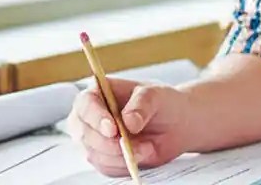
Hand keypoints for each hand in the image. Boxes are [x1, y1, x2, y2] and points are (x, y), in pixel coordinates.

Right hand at [66, 78, 192, 175]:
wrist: (175, 125)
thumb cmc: (162, 103)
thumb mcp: (156, 96)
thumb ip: (142, 105)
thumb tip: (128, 121)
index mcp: (99, 93)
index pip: (85, 105)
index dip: (95, 118)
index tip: (112, 129)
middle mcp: (91, 117)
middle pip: (84, 133)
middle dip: (109, 144)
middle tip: (132, 144)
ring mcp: (95, 139)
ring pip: (95, 154)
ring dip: (121, 156)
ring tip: (147, 147)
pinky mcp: (104, 158)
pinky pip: (106, 168)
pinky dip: (124, 165)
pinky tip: (142, 154)